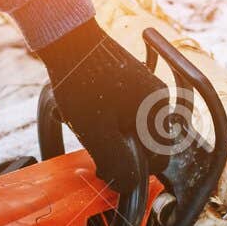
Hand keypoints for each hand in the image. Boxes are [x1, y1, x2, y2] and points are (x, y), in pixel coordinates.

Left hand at [37, 19, 167, 191]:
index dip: (132, 171)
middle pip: (145, 146)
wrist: (67, 40)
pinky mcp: (129, 83)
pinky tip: (87, 111)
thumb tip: (129, 186)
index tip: (107, 169)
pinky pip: (124, 114)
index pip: (157, 161)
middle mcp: (158, 100)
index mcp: (158, 112)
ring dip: (111, 136)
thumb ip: (118, 163)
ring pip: (132, 131)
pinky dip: (107, 120)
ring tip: (87, 123)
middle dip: (121, 152)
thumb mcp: (97, 133)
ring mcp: (145, 90)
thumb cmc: (82, 84)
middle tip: (93, 145)